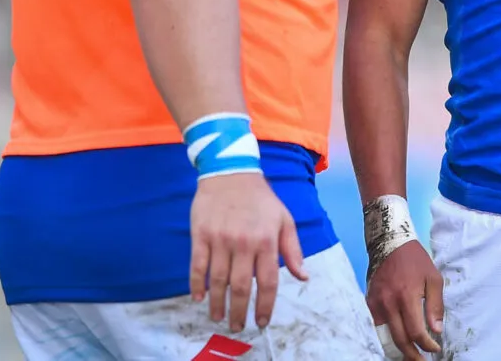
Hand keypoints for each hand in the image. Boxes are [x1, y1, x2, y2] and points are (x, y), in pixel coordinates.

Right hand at [189, 172, 306, 331]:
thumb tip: (304, 276)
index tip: (262, 321)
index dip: (266, 305)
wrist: (231, 173)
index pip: (268, 281)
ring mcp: (220, 239)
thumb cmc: (261, 199)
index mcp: (267, 240)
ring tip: (218, 317)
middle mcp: (244, 242)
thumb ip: (294, 249)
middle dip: (240, 311)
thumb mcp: (284, 219)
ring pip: (218, 280)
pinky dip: (196, 284)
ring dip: (218, 302)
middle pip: (242, 286)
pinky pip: (197, 265)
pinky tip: (198, 298)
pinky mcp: (201, 235)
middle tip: (238, 327)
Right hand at [367, 240, 443, 360]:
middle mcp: (388, 302)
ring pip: (385, 335)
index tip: (435, 349)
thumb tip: (437, 330)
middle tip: (421, 360)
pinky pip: (377, 325)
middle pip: (399, 339)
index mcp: (406, 296)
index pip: (416, 331)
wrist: (390, 243)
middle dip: (412, 354)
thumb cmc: (415, 260)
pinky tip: (397, 339)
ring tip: (410, 355)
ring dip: (398, 348)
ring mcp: (376, 303)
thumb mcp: (433, 278)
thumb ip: (435, 305)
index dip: (426, 344)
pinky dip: (386, 335)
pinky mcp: (369, 302)